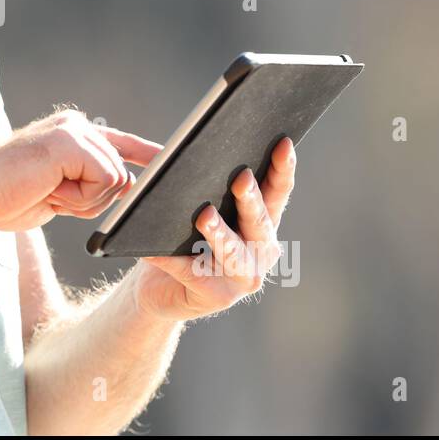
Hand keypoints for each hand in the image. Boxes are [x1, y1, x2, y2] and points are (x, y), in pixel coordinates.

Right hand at [0, 109, 162, 231]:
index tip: (167, 158)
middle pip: (120, 172)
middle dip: (92, 199)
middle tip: (50, 196)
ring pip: (115, 179)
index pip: (120, 142)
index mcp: (71, 132)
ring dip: (83, 200)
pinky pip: (105, 181)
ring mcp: (75, 131)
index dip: (145, 153)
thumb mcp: (59, 193)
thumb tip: (126, 186)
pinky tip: (50, 188)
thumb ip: (91, 186)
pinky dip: (80, 198)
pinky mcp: (73, 142)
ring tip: (46, 191)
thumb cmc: (5, 196)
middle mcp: (76, 125)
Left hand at [133, 136, 296, 321]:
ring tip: (204, 216)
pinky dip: (172, 259)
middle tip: (241, 178)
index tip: (283, 142)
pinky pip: (191, 272)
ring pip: (232, 252)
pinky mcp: (216, 297)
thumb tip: (196, 153)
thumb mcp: (201, 210)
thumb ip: (210, 189)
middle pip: (258, 222)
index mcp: (262, 225)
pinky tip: (155, 248)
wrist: (158, 288)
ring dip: (219, 233)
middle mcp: (261, 252)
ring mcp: (242, 278)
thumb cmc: (183, 240)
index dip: (282, 168)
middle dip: (250, 200)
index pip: (277, 192)